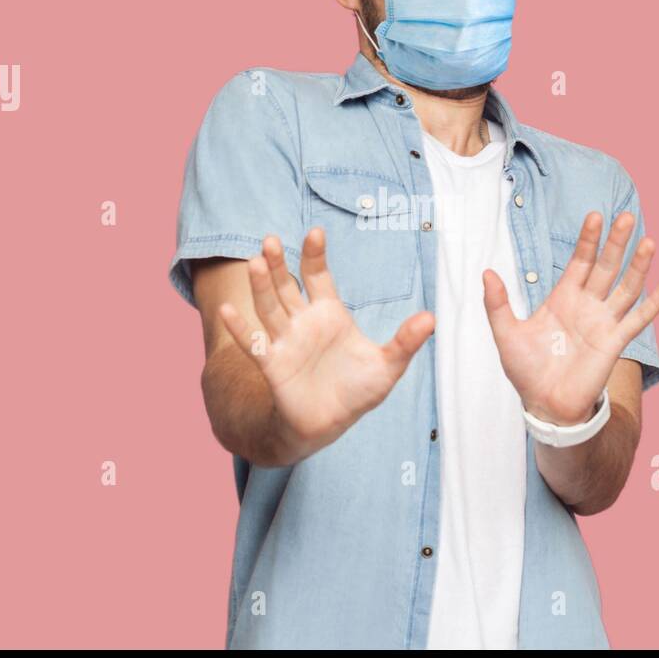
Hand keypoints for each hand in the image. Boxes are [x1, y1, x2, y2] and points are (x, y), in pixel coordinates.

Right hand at [217, 227, 435, 460]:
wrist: (330, 424)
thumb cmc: (357, 392)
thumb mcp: (388, 366)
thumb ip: (406, 341)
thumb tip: (432, 318)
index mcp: (330, 314)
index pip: (319, 276)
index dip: (315, 255)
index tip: (315, 232)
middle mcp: (303, 322)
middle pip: (287, 285)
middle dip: (280, 263)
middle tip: (271, 239)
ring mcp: (286, 341)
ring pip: (269, 306)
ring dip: (261, 286)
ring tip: (255, 262)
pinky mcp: (273, 365)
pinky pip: (254, 343)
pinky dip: (241, 329)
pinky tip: (226, 311)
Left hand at [483, 211, 658, 425]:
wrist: (544, 405)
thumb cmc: (526, 371)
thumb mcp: (506, 334)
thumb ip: (496, 304)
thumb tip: (486, 272)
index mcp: (563, 298)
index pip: (580, 261)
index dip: (588, 240)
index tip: (594, 216)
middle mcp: (587, 305)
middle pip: (606, 266)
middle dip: (616, 243)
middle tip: (626, 216)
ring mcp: (603, 322)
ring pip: (626, 287)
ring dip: (638, 265)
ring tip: (649, 241)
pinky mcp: (615, 342)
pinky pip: (639, 319)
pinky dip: (656, 302)